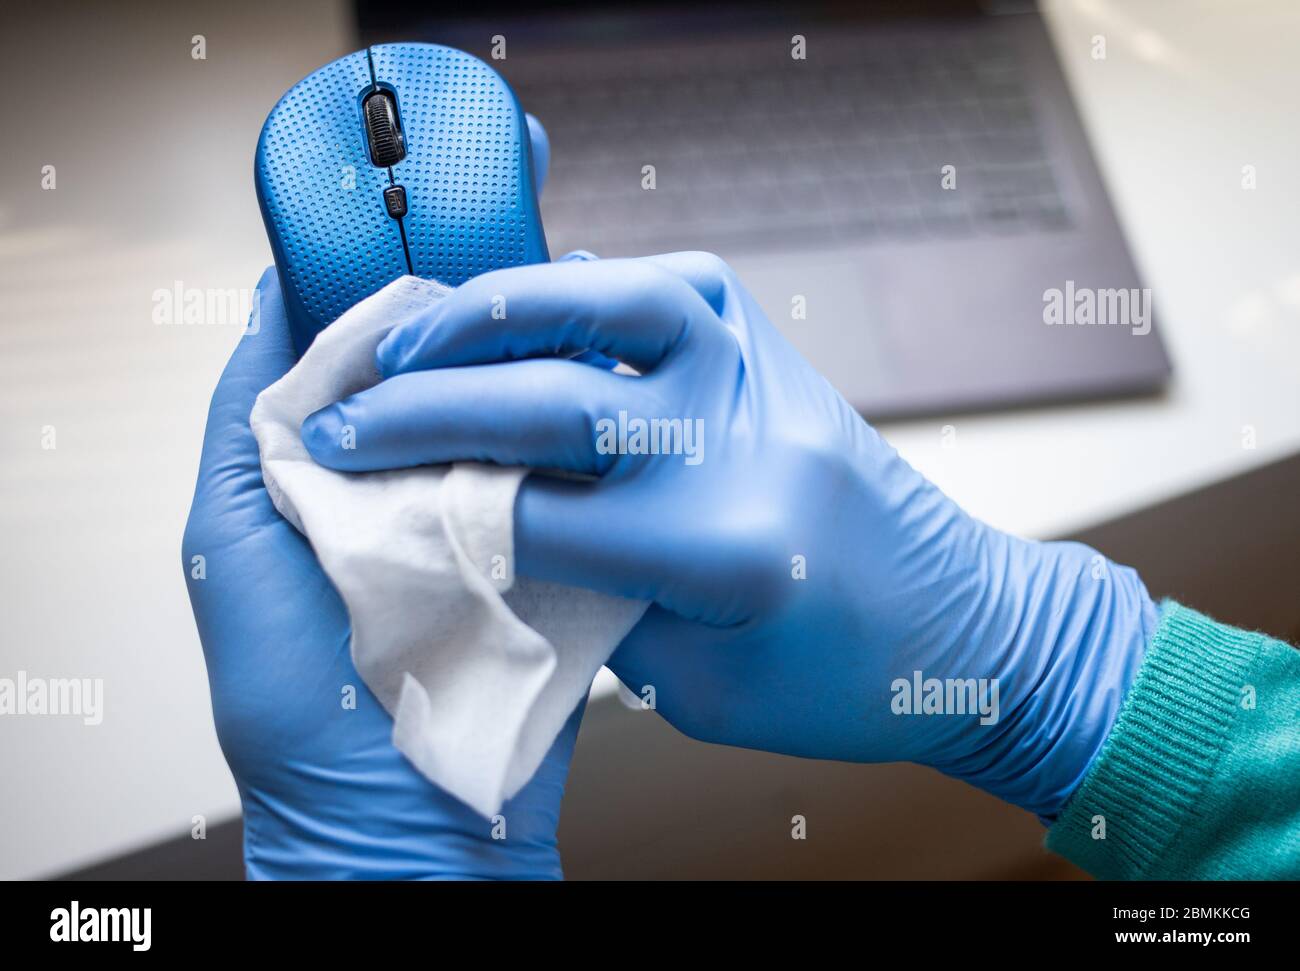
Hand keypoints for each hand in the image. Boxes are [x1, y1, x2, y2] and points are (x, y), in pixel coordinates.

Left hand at [182, 121, 579, 879]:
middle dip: (497, 290)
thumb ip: (252, 411)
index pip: (381, 338)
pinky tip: (618, 378)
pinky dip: (597, 431)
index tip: (434, 187)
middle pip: (468, 357)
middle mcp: (429, 471)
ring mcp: (502, 510)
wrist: (395, 812)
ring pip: (532, 403)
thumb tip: (274, 287)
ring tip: (582, 289)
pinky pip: (584, 476)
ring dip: (555, 350)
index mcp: (352, 454)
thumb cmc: (293, 690)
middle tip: (528, 213)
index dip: (404, 265)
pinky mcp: (566, 553)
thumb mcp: (229, 531)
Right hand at [302, 251, 1158, 818]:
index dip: (432, 508)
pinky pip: (653, 286)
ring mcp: (759, 372)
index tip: (358, 501)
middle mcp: (741, 440)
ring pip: (601, 301)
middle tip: (342, 417)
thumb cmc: (844, 676)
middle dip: (425, 406)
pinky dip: (571, 289)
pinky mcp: (766, 345)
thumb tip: (493, 535)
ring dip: (487, 315)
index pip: (534, 516)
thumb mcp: (700, 684)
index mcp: (723, 548)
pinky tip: (511, 314)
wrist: (966, 625)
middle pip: (549, 399)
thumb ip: (593, 606)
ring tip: (404, 340)